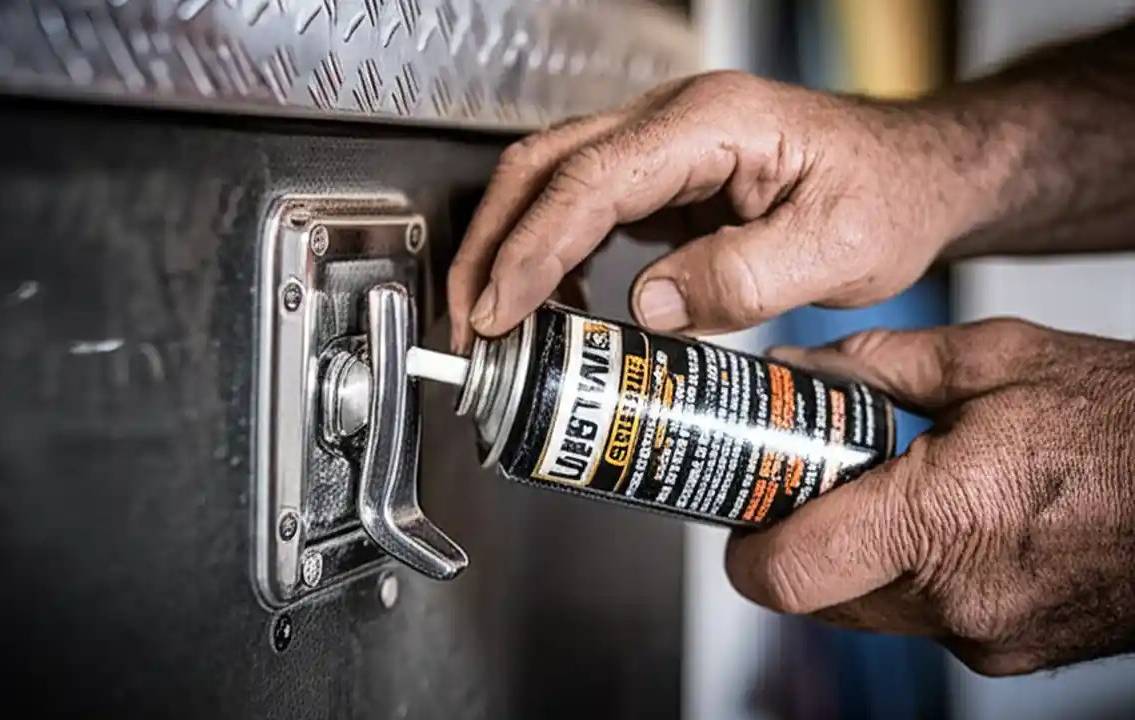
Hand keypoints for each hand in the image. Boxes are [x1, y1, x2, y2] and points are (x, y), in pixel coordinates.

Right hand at [447, 70, 992, 350]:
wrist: (915, 176)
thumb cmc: (890, 196)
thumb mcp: (839, 248)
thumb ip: (743, 277)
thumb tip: (649, 308)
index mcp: (711, 122)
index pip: (588, 180)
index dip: (533, 248)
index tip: (499, 310)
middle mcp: (673, 121)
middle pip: (542, 166)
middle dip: (492, 244)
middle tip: (468, 321)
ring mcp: (662, 145)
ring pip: (548, 182)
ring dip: (511, 250)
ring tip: (496, 322)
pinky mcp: (660, 178)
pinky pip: (581, 208)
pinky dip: (552, 257)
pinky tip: (559, 306)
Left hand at [725, 318, 1134, 675]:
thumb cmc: (1125, 423)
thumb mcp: (996, 358)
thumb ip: (878, 366)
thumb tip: (799, 370)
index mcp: (937, 522)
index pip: (786, 575)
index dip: (745, 548)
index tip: (744, 511)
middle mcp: (955, 600)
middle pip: (816, 600)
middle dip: (797, 546)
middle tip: (807, 489)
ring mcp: (988, 638)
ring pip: (870, 613)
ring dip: (857, 561)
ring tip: (891, 494)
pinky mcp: (1014, 653)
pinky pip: (929, 622)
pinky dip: (917, 579)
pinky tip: (954, 523)